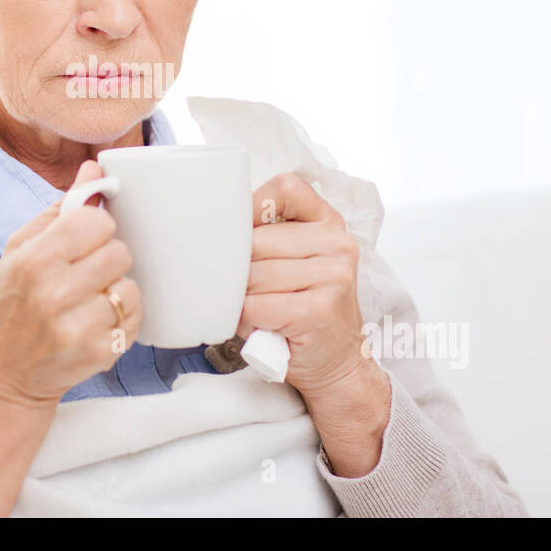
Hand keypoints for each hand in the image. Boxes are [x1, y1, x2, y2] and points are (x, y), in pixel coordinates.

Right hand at [0, 160, 142, 408]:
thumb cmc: (9, 305)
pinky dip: (120, 322)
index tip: (83, 244)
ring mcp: (77, 327)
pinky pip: (133, 321)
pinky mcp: (97, 355)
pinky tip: (95, 325)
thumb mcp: (20, 249)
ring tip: (88, 303)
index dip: (96, 230)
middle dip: (107, 262)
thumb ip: (60, 209)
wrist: (0, 374)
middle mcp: (54, 292)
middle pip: (120, 252)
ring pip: (129, 288)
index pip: (98, 221)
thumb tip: (94, 169)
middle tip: (85, 276)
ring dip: (115, 293)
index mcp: (34, 259)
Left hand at [236, 172, 372, 399]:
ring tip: (256, 310)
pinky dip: (247, 319)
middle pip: (257, 240)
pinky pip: (257, 305)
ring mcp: (333, 276)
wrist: (337, 362)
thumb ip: (269, 235)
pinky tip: (260, 325)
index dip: (252, 209)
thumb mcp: (296, 260)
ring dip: (242, 298)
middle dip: (240, 270)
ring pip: (254, 275)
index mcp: (329, 222)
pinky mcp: (319, 309)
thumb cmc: (304, 307)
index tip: (241, 235)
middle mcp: (338, 243)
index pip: (285, 189)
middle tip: (246, 290)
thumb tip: (212, 226)